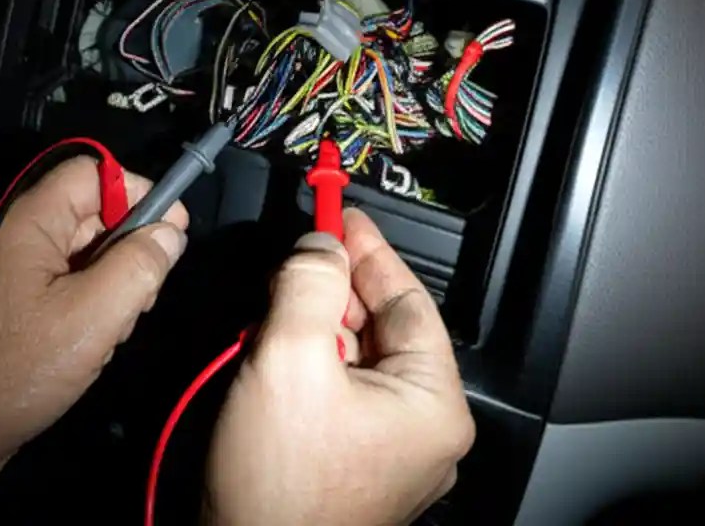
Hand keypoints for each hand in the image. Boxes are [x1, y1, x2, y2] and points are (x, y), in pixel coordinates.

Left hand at [0, 157, 189, 504]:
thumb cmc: (12, 372)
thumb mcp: (92, 318)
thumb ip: (139, 267)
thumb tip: (171, 232)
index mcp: (25, 219)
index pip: (94, 172)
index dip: (139, 194)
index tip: (171, 237)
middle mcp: (10, 233)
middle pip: (90, 214)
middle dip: (127, 252)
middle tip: (138, 303)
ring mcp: (2, 270)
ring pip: (79, 256)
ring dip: (107, 289)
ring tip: (106, 337)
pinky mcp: (0, 305)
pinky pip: (57, 287)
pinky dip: (82, 310)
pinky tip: (85, 350)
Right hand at [205, 209, 474, 525]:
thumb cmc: (276, 488)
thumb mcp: (288, 359)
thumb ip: (308, 285)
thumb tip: (321, 245)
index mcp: (434, 406)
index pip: (409, 301)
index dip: (370, 251)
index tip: (343, 215)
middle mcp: (425, 433)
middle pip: (382, 330)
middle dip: (333, 295)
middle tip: (293, 264)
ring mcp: (392, 455)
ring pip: (355, 362)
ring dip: (313, 331)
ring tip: (270, 320)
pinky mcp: (355, 468)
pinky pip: (340, 396)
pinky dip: (307, 369)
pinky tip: (271, 358)